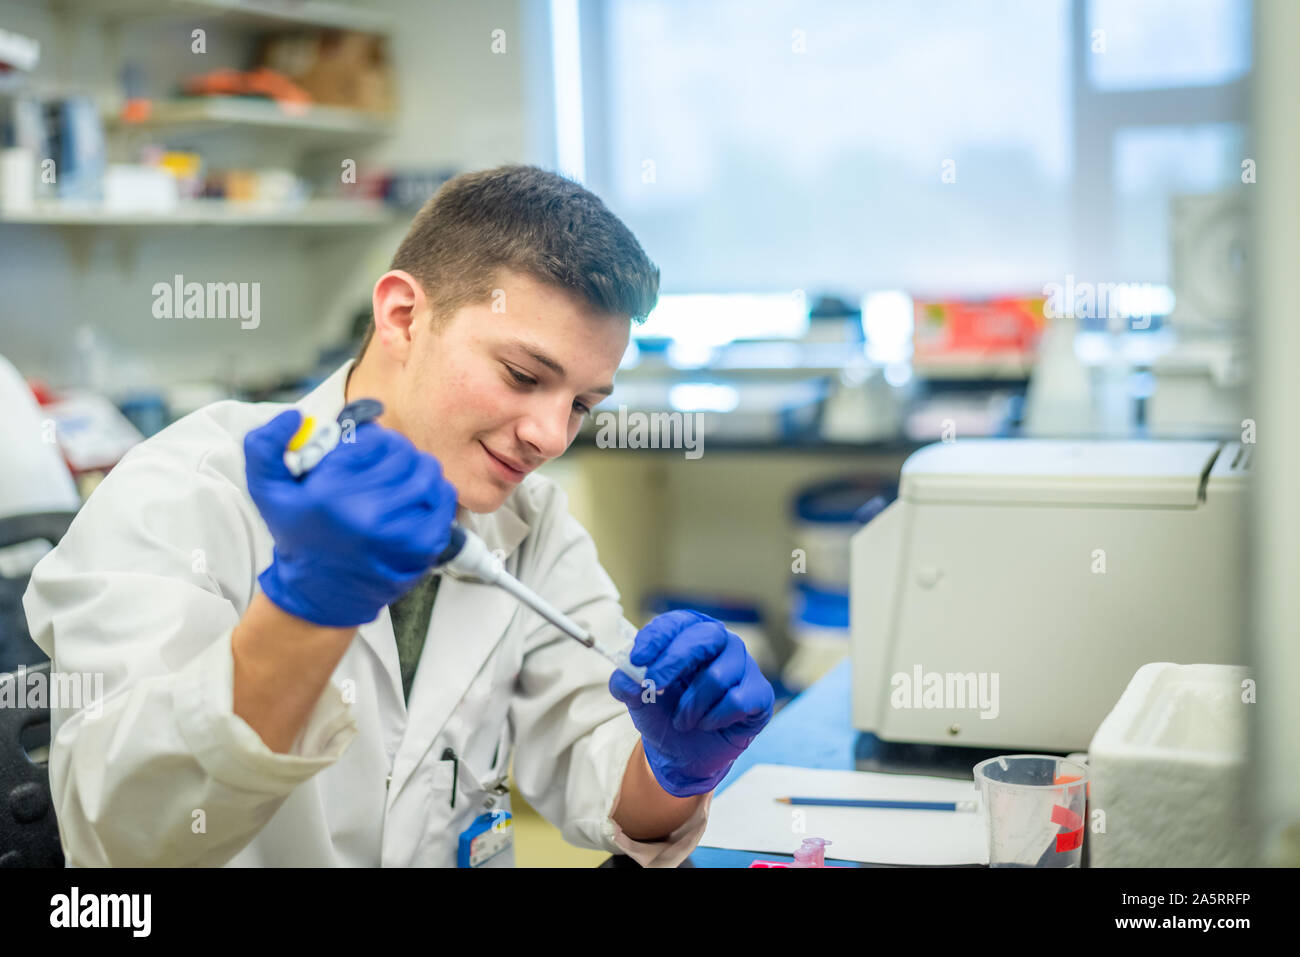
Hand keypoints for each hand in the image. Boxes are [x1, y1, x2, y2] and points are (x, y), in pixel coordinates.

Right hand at [244, 408, 458, 626]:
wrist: (323, 594)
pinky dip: (433, 494)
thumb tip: (293, 415)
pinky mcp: (425, 546)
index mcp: (331, 494)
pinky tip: (413, 502)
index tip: (363, 451)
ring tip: (397, 483)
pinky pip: (444, 498)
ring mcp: (401, 532)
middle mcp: (367, 513)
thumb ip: (265, 446)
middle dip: (393, 453)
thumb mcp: (268, 491)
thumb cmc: (300, 536)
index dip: (372, 439)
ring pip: (428, 471)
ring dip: (415, 470)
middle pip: (405, 453)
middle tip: (381, 466)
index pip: (375, 439)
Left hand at [609, 610, 773, 796]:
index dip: (658, 637)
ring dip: (691, 706)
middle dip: (673, 663)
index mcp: (690, 633)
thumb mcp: (638, 699)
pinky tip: (707, 724)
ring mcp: (744, 665)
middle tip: (654, 686)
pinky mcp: (760, 693)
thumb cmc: (665, 715)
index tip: (638, 659)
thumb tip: (628, 677)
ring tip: (683, 721)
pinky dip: (714, 718)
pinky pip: (738, 701)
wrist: (685, 754)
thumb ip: (626, 684)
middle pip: (704, 638)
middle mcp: (721, 642)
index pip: (677, 622)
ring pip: (718, 677)